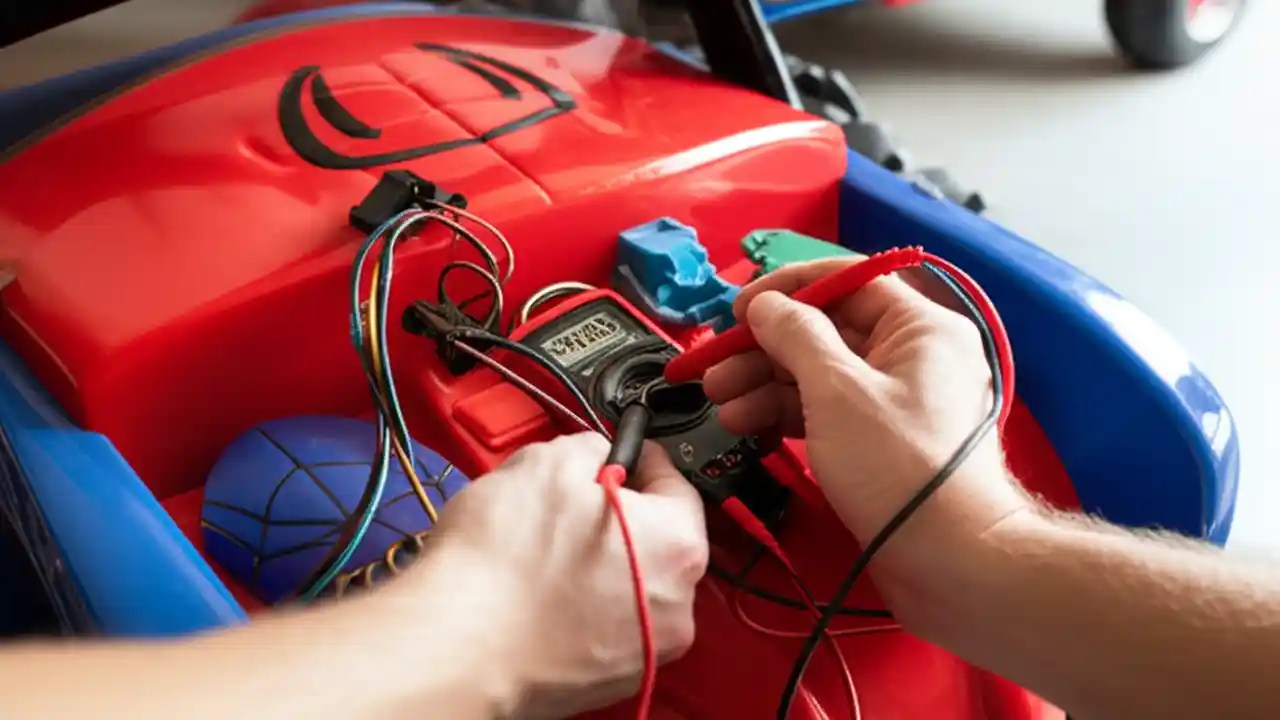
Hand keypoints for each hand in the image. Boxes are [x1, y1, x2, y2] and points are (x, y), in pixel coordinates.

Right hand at [422, 433, 707, 718]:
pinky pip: (606, 623)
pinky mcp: (608, 680)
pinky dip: (582, 605)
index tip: (617, 454)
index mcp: (677, 546)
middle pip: (656, 539)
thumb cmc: (502, 563)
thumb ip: (593, 450)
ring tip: (545, 551)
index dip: (638, 460)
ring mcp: (645, 651)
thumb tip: (599, 456)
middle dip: (618, 514)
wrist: (456, 648)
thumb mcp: (549, 461)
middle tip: (568, 501)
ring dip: (599, 562)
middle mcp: (675, 607)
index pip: (674, 484)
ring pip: (629, 583)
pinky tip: (541, 591)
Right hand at [701, 258, 1030, 617]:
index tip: (738, 308)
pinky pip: (825, 409)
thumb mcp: (838, 391)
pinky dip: (784, 413)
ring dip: (764, 382)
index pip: (847, 280)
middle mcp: (912, 354)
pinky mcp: (878, 439)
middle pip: (825, 330)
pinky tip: (745, 425)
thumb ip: (796, 336)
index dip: (787, 289)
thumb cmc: (899, 466)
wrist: (950, 562)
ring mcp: (895, 399)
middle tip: (714, 366)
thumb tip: (766, 306)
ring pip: (818, 373)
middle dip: (764, 347)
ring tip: (719, 402)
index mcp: (921, 327)